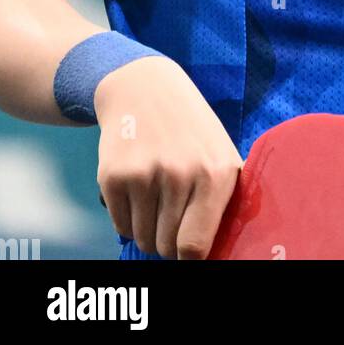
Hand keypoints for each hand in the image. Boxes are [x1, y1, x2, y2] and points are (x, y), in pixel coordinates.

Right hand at [94, 55, 242, 259]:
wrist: (144, 88)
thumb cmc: (191, 128)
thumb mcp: (222, 152)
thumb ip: (228, 197)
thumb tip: (231, 246)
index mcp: (216, 173)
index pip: (195, 247)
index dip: (190, 256)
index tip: (188, 250)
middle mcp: (180, 175)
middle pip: (166, 247)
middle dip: (168, 242)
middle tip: (171, 217)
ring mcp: (144, 175)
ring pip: (142, 239)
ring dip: (147, 230)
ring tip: (155, 199)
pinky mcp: (113, 176)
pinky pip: (120, 226)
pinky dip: (127, 218)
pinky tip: (137, 190)